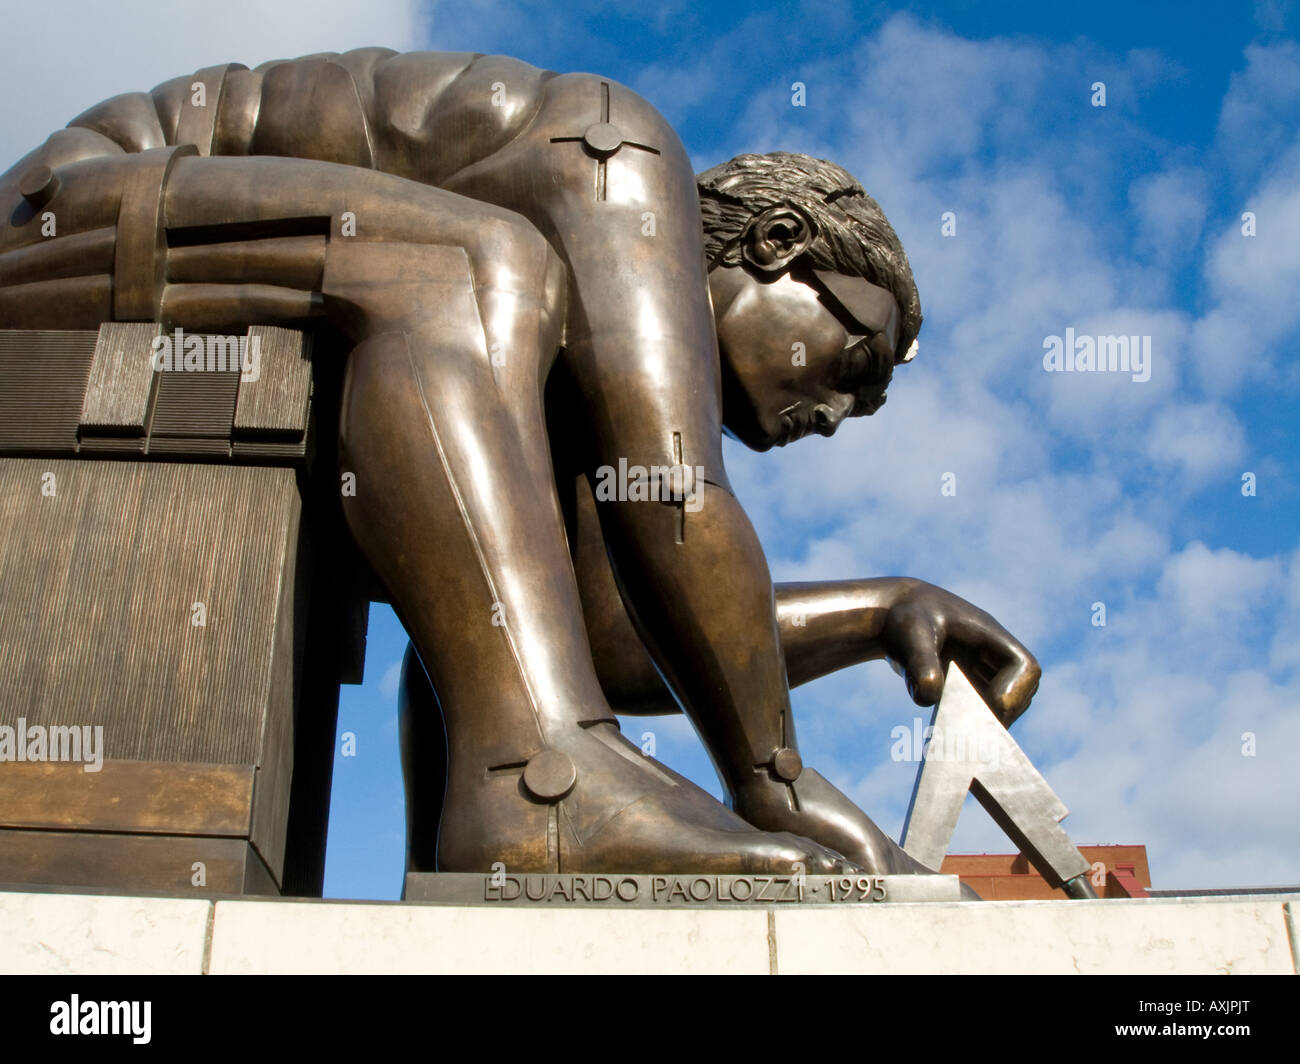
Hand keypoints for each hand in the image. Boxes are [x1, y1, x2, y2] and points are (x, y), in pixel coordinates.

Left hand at [879, 580, 1039, 726]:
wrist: (886, 617)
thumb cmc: (902, 617)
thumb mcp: (909, 633)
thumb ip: (920, 662)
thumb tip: (929, 697)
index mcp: (987, 634)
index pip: (1024, 666)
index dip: (1016, 690)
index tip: (991, 706)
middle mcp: (989, 655)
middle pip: (1019, 691)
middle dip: (1003, 713)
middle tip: (972, 731)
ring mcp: (979, 671)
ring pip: (1001, 705)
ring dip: (985, 722)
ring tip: (957, 736)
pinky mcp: (964, 687)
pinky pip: (978, 711)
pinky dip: (967, 725)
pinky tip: (945, 736)